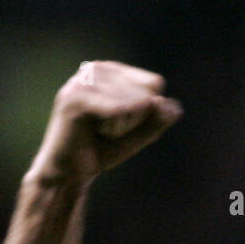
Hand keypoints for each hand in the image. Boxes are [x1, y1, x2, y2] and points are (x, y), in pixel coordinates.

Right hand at [25, 60, 182, 186]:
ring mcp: (83, 81)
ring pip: (132, 102)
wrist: (69, 174)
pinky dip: (116, 126)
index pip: (153, 83)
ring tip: (101, 132)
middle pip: (145, 92)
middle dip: (135, 119)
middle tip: (108, 130)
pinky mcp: (75, 99)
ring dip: (122, 126)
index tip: (122, 123)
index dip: (147, 110)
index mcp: (109, 71)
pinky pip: (116, 109)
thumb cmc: (101, 151)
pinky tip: (100, 132)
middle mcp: (95, 69)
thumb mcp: (136, 135)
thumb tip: (175, 107)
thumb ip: (157, 120)